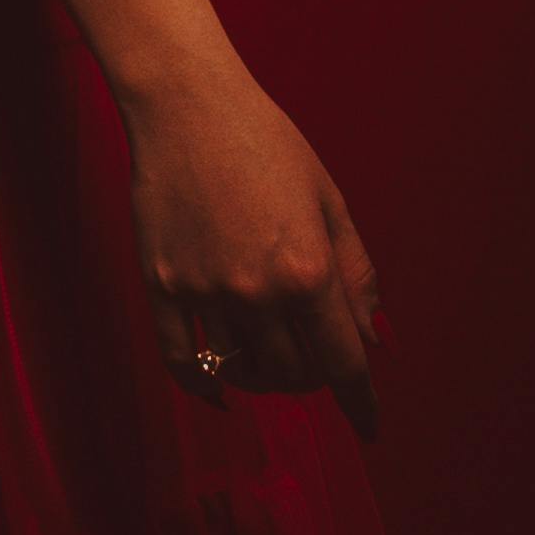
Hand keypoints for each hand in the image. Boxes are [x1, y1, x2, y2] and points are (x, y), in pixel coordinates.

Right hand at [127, 68, 382, 441]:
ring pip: (243, 372)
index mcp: (308, 270)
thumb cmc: (267, 143)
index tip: (371, 429)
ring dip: (265, 377)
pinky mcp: (161, 287)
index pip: (345, 362)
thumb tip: (373, 339)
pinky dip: (205, 386)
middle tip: (314, 358)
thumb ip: (355, 274)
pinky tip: (222, 389)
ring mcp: (204, 292)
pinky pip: (182, 361)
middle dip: (314, 379)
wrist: (186, 105)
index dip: (362, 404)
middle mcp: (257, 291)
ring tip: (271, 357)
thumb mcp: (329, 201)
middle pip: (295, 375)